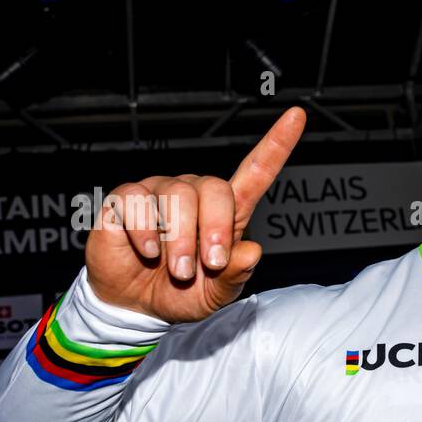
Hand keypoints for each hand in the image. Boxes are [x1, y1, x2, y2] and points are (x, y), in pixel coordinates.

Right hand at [84, 106, 306, 322]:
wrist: (136, 305)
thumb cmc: (182, 293)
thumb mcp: (216, 294)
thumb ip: (235, 276)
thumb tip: (253, 251)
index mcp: (227, 212)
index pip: (255, 171)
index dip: (276, 144)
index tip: (296, 116)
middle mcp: (195, 193)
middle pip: (214, 187)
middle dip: (214, 230)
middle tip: (210, 263)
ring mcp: (159, 192)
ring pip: (175, 195)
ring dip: (179, 239)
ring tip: (177, 269)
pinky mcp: (124, 198)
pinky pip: (136, 202)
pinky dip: (145, 233)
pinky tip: (147, 252)